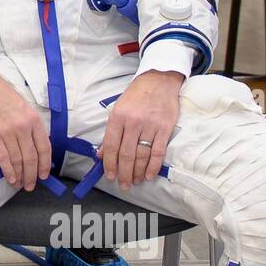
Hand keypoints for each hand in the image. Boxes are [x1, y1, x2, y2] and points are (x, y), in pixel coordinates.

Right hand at [0, 68, 51, 189]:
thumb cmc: (2, 94)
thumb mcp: (23, 106)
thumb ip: (30, 125)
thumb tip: (35, 147)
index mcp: (33, 118)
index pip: (44, 147)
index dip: (45, 165)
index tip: (44, 175)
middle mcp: (23, 126)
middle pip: (31, 157)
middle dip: (32, 175)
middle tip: (30, 185)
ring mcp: (7, 131)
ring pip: (18, 160)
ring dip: (20, 175)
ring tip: (20, 184)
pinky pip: (3, 158)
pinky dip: (8, 171)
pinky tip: (10, 178)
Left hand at [98, 70, 182, 189]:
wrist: (158, 81)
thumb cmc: (136, 96)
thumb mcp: (117, 109)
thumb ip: (110, 132)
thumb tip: (100, 154)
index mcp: (118, 117)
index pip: (110, 146)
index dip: (109, 164)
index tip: (110, 175)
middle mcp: (133, 123)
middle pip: (126, 154)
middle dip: (123, 173)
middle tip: (123, 184)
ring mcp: (150, 126)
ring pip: (141, 156)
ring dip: (137, 172)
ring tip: (135, 181)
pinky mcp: (164, 129)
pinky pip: (157, 152)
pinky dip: (153, 166)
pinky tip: (148, 175)